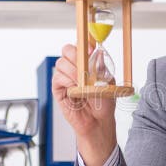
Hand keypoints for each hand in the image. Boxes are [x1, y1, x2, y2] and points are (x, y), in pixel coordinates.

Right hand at [52, 43, 116, 165]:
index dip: (84, 43)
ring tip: (82, 81)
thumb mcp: (107, 82)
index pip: (80, 45)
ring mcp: (65, 77)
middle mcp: (74, 68)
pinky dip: (67, 79)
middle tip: (85, 65)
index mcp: (86, 63)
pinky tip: (75, 86)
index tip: (91, 48)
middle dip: (76, 54)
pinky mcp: (58, 89)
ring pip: (61, 62)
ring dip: (73, 70)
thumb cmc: (104, 102)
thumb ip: (100, 67)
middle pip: (67, 49)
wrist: (99, 121)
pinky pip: (57, 77)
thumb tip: (97, 52)